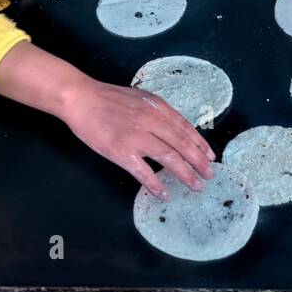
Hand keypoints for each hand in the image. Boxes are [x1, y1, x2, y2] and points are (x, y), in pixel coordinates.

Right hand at [60, 78, 215, 197]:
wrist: (81, 99)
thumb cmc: (108, 98)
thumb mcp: (139, 97)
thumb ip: (157, 111)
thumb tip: (175, 129)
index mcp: (156, 107)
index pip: (184, 127)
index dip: (200, 143)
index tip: (210, 156)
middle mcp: (150, 121)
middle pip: (181, 144)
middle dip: (199, 161)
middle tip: (210, 175)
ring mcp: (136, 137)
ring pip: (168, 157)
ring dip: (185, 173)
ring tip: (196, 185)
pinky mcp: (121, 152)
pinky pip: (143, 172)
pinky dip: (156, 184)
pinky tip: (164, 193)